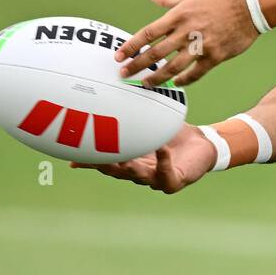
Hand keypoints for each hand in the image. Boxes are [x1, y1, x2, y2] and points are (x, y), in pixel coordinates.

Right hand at [69, 123, 215, 192]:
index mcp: (132, 159)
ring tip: (122, 159)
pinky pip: (166, 173)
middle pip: (117, 171)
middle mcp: (140, 171)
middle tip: (92, 157)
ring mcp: (156, 178)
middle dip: (104, 164)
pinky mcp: (174, 181)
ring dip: (129, 168)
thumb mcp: (151, 122)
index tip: (71, 157)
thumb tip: (119, 92)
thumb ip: (136, 113)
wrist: (204, 146)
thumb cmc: (173, 134)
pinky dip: (163, 161)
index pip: (106, 160)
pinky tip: (161, 149)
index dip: (89, 160)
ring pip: (138, 176)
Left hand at [114, 0, 259, 86]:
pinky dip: (184, 80)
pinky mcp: (216, 55)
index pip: (148, 33)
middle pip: (156, 53)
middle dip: (137, 65)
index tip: (119, 55)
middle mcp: (187, 31)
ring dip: (157, 77)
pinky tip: (176, 83)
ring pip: (173, 67)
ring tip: (146, 84)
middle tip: (124, 74)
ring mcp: (202, 45)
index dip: (131, 45)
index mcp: (178, 15)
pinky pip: (196, 73)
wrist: (250, 4)